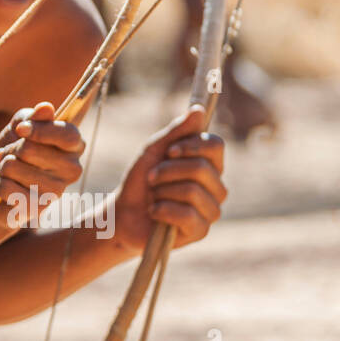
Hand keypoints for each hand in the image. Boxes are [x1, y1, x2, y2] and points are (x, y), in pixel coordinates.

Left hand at [0, 102, 84, 228]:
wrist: (0, 181)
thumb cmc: (16, 148)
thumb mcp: (22, 125)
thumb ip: (33, 116)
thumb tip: (46, 108)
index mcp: (74, 145)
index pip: (67, 134)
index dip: (39, 130)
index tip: (20, 129)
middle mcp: (72, 170)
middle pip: (28, 149)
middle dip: (9, 148)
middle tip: (6, 152)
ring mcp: (55, 192)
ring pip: (12, 167)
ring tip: (1, 167)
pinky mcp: (36, 209)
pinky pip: (5, 189)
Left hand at [112, 104, 225, 250]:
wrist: (123, 213)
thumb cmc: (140, 180)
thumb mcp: (153, 151)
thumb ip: (176, 132)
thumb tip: (198, 109)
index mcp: (208, 164)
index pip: (216, 146)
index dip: (192, 145)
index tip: (170, 151)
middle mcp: (216, 186)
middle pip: (202, 168)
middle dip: (167, 170)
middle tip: (151, 178)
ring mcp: (211, 210)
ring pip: (194, 191)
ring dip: (162, 191)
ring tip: (153, 196)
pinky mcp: (201, 231)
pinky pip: (188, 215)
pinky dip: (163, 210)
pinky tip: (155, 212)